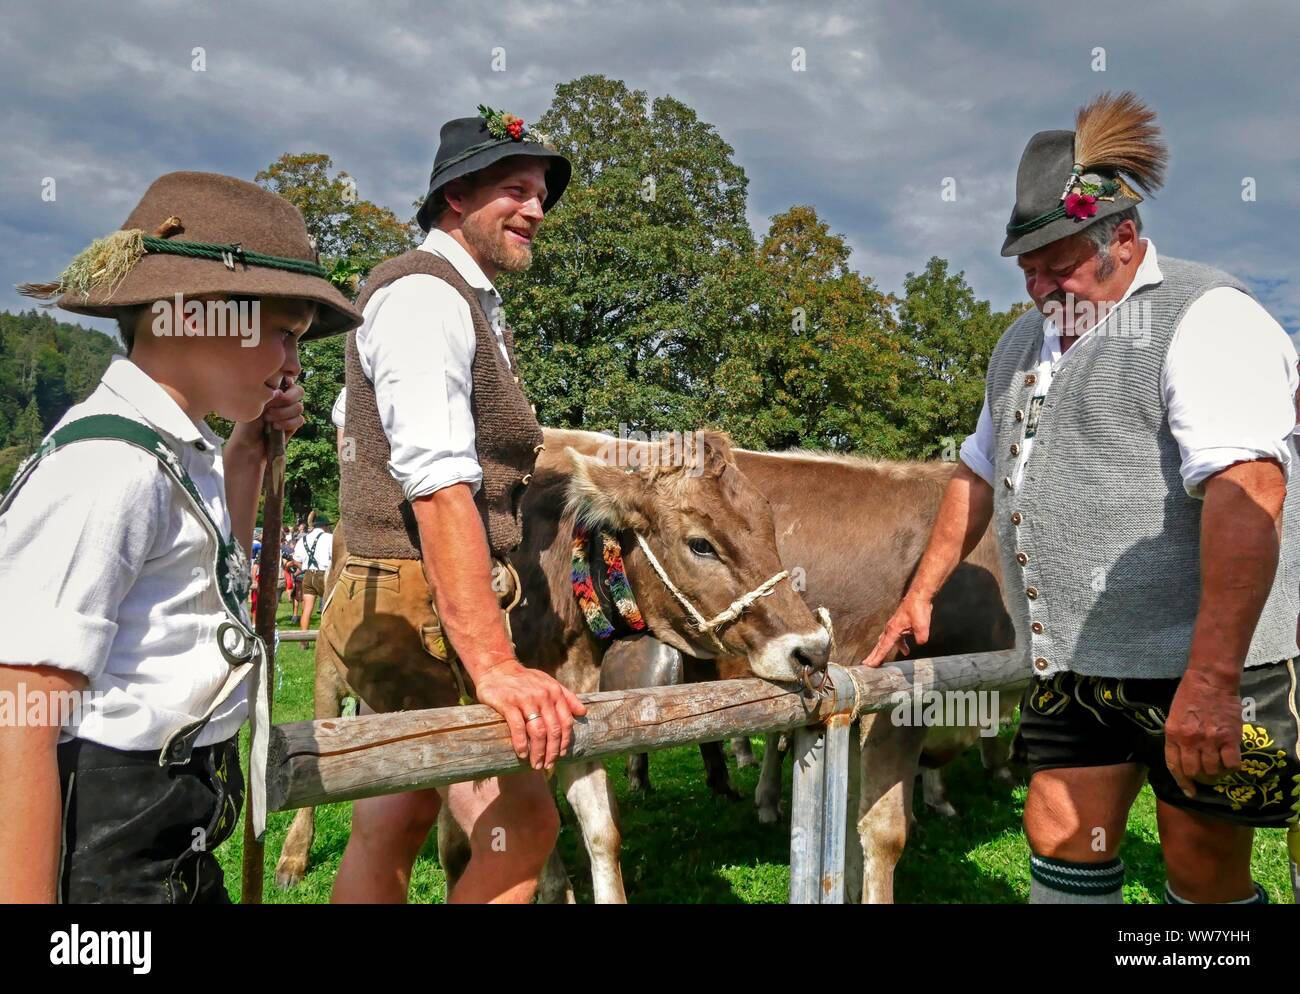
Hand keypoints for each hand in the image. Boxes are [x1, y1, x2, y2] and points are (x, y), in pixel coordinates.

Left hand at [229, 379, 306, 455]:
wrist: (248, 447)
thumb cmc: (246, 425)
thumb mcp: (256, 407)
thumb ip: (269, 397)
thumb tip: (280, 392)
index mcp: (273, 392)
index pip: (288, 379)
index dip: (289, 380)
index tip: (280, 386)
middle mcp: (283, 401)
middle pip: (299, 391)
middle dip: (288, 398)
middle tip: (275, 404)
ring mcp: (288, 413)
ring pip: (299, 407)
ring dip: (284, 413)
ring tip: (269, 419)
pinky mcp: (293, 426)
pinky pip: (300, 419)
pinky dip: (289, 423)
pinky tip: (277, 427)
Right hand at [474, 662, 587, 770]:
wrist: (497, 668)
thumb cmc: (524, 679)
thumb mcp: (548, 683)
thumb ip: (566, 697)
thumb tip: (583, 713)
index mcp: (554, 692)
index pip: (566, 722)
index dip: (565, 741)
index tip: (561, 755)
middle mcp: (543, 696)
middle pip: (553, 730)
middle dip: (552, 751)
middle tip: (548, 765)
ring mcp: (525, 699)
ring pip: (538, 731)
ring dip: (538, 751)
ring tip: (536, 764)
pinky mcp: (508, 703)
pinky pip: (518, 727)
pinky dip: (521, 743)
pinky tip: (522, 754)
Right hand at [862, 593, 931, 667]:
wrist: (918, 597)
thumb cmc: (918, 609)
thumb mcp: (922, 626)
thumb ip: (920, 638)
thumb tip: (920, 642)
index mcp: (893, 630)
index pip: (883, 647)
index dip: (877, 657)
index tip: (870, 665)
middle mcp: (890, 629)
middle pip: (879, 645)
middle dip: (873, 655)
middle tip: (866, 664)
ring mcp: (894, 626)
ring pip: (885, 641)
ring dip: (883, 650)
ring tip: (880, 660)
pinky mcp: (899, 624)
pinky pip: (895, 638)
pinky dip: (898, 645)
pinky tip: (905, 650)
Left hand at [1164, 669, 1242, 797]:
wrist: (1210, 679)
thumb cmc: (1190, 695)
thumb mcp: (1173, 716)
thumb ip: (1177, 737)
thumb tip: (1183, 757)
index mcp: (1173, 734)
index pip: (1174, 766)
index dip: (1182, 782)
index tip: (1189, 791)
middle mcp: (1189, 740)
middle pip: (1194, 771)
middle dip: (1199, 778)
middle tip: (1207, 776)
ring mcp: (1210, 740)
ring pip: (1213, 771)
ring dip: (1216, 773)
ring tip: (1219, 767)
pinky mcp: (1229, 738)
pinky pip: (1232, 764)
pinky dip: (1232, 767)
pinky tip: (1231, 761)